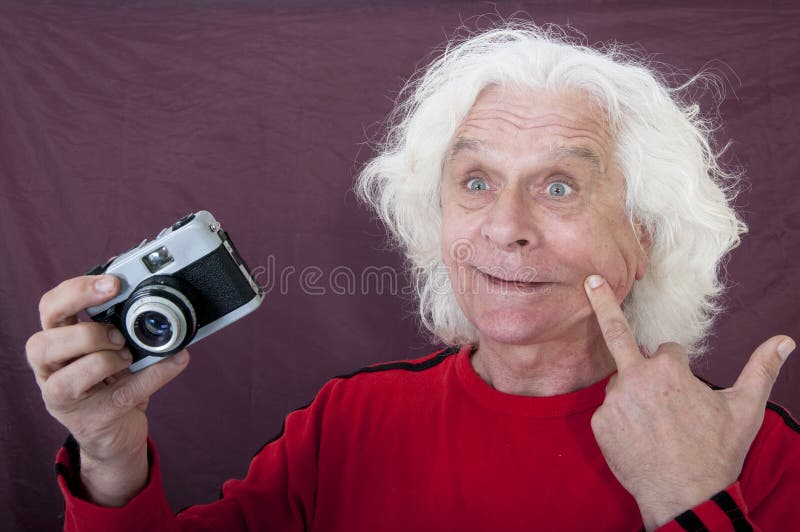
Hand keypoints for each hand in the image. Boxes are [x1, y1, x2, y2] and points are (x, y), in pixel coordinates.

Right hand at [25, 275, 190, 505]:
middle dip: (86, 333)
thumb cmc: (114, 381)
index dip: (77, 291)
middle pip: (43, 343)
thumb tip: (163, 303)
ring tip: (128, 357)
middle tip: (118, 335)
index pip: (51, 307)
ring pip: (67, 377)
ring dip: (105, 361)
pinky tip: (173, 363)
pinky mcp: (90, 420)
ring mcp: (63, 398)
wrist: (118, 433)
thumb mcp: (117, 347)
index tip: (113, 284)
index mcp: (57, 339)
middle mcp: (50, 368)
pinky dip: (152, 376)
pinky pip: (120, 394)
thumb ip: (126, 324)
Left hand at [584, 274, 794, 529]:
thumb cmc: (716, 453)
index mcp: (668, 368)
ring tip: (656, 428)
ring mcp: (613, 400)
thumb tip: (785, 341)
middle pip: (618, 335)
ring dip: (634, 394)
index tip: (688, 393)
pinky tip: (640, 438)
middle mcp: (635, 377)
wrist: (685, 497)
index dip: (680, 369)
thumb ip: (760, 370)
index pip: (668, 350)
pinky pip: (610, 411)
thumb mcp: (744, 409)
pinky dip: (622, 419)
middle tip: (590, 281)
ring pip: (622, 384)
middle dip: (603, 301)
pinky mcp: (599, 422)